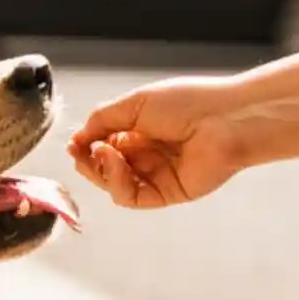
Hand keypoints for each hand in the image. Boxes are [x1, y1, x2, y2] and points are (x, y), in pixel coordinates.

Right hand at [66, 44, 298, 209]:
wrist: (224, 119)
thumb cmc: (188, 103)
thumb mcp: (135, 103)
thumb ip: (102, 119)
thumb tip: (78, 136)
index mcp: (140, 130)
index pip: (102, 144)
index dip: (85, 145)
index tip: (74, 142)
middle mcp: (146, 154)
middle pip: (104, 168)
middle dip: (87, 161)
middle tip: (80, 151)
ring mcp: (155, 175)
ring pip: (113, 185)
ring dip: (100, 170)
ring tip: (103, 151)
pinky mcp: (165, 194)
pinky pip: (130, 197)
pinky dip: (116, 181)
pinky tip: (117, 161)